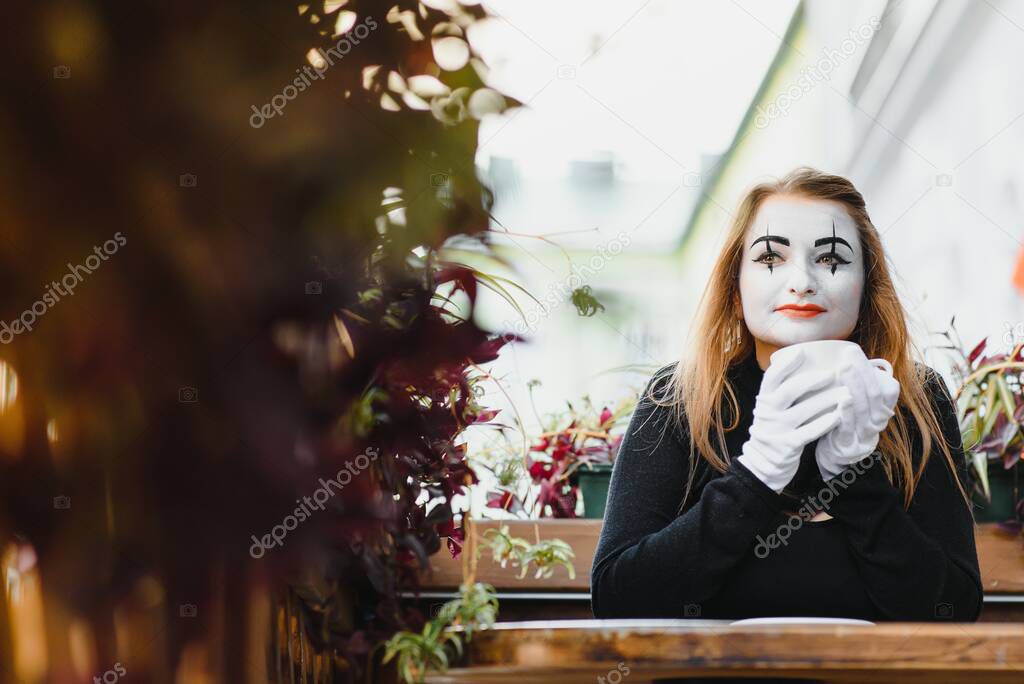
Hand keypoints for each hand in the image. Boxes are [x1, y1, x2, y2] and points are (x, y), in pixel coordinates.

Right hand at [737, 347, 849, 492]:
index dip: (787, 363)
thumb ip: (781, 392)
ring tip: (846, 392)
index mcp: (764, 399)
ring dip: (827, 399)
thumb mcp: (770, 409)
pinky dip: (825, 423)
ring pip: (804, 410)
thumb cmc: (774, 429)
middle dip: (813, 379)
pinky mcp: (788, 445)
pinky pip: (809, 431)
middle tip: (834, 372)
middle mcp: (768, 412)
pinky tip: (839, 416)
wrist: (763, 463)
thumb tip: (804, 366)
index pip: (772, 376)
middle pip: (790, 390)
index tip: (803, 351)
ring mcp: (777, 429)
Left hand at [815, 348, 899, 480]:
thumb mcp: (857, 406)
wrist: (836, 461)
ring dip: (854, 386)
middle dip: (862, 372)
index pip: (887, 388)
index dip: (872, 370)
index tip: (853, 350)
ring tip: (844, 368)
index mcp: (882, 410)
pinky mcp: (849, 446)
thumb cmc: (843, 424)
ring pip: (864, 408)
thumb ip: (858, 386)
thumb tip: (847, 352)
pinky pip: (849, 427)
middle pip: (875, 394)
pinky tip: (842, 398)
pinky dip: (847, 412)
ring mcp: (865, 435)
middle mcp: (878, 422)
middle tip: (848, 353)